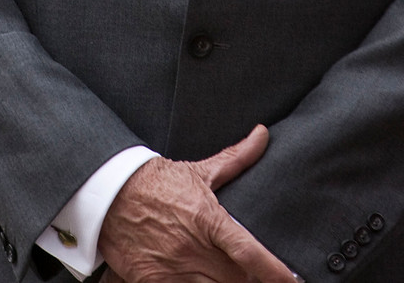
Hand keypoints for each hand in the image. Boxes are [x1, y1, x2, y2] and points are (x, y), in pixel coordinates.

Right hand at [99, 124, 296, 282]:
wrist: (112, 194)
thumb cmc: (160, 182)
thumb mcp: (200, 170)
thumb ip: (236, 158)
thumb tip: (263, 135)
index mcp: (208, 219)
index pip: (248, 250)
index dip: (273, 269)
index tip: (291, 280)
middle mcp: (193, 248)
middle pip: (235, 279)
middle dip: (250, 281)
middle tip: (259, 277)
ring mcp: (173, 269)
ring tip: (233, 279)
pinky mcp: (152, 282)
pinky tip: (205, 282)